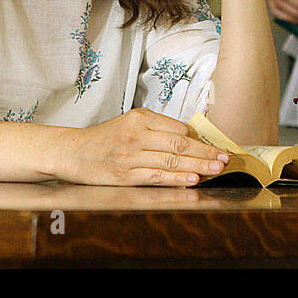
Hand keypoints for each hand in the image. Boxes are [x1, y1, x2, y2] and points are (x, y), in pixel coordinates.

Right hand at [60, 108, 230, 186]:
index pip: (178, 128)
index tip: (217, 146)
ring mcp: (130, 155)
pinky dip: (176, 178)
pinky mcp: (125, 175)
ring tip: (215, 170)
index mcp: (140, 117)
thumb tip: (191, 138)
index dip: (200, 139)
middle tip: (224, 159)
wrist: (73, 152)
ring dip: (196, 166)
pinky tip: (191, 179)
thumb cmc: (105, 139)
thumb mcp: (129, 124)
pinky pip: (156, 176)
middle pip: (178, 143)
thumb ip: (156, 129)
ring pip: (170, 160)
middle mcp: (136, 134)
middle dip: (205, 153)